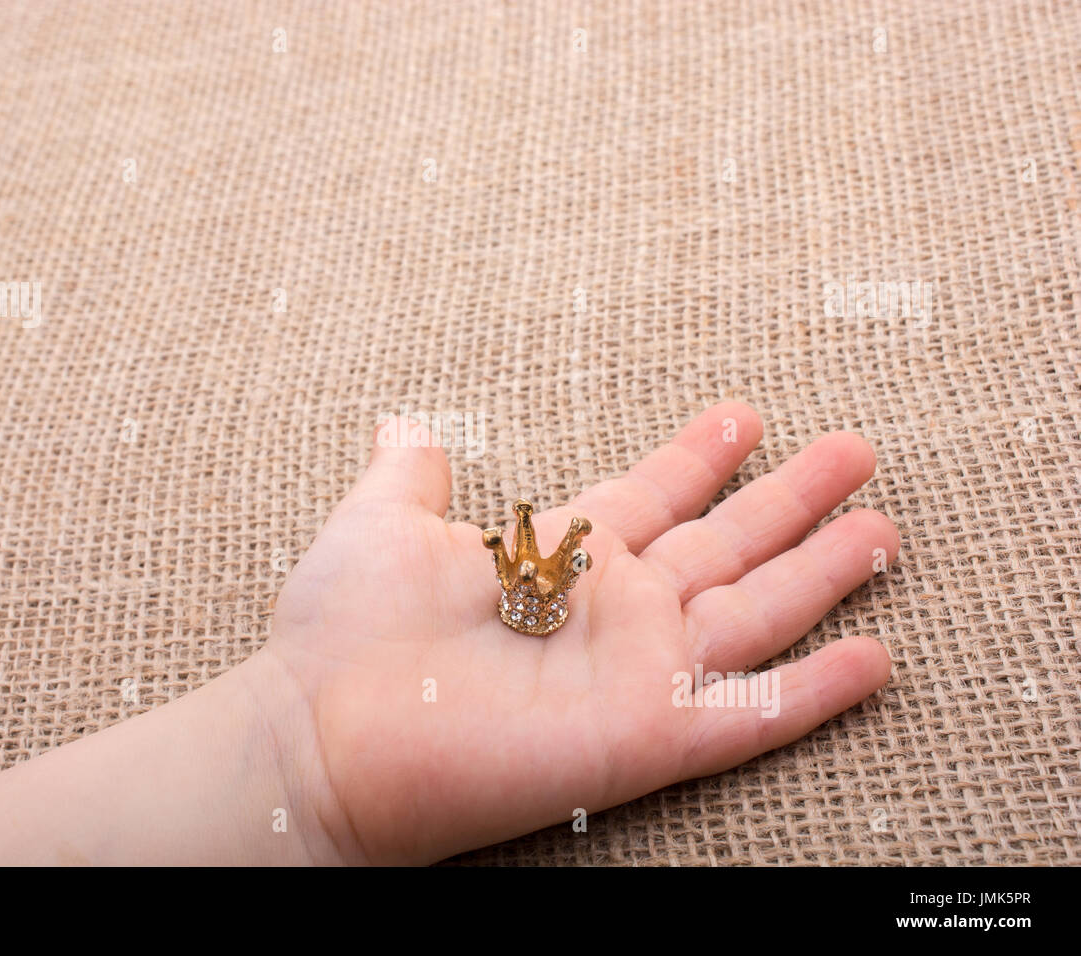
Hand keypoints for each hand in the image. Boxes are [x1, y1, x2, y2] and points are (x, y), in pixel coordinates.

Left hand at [262, 401, 897, 864]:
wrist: (323, 731)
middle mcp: (609, 609)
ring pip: (754, 614)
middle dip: (788, 499)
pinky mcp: (646, 734)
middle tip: (852, 450)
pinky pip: (751, 713)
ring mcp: (634, 670)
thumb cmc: (342, 628)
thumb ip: (409, 475)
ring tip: (881, 530)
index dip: (697, 456)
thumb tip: (407, 427)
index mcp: (559, 555)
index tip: (743, 413)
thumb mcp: (379, 523)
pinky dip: (813, 691)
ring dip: (820, 575)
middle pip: (723, 544)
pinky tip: (873, 658)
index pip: (650, 495)